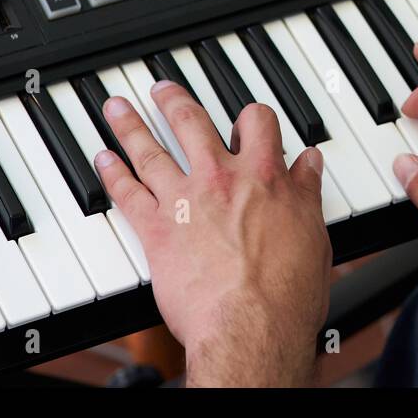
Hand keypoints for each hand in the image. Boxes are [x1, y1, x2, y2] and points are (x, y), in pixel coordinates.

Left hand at [93, 81, 331, 386]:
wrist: (251, 327)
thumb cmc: (286, 292)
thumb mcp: (314, 234)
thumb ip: (306, 194)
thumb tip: (309, 166)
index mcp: (265, 176)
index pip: (258, 122)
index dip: (252, 116)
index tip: (247, 120)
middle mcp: (221, 179)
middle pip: (192, 123)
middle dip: (175, 101)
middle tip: (162, 90)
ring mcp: (185, 202)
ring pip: (150, 150)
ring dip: (130, 125)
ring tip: (117, 108)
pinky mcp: (157, 231)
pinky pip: (127, 193)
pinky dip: (111, 173)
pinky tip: (103, 159)